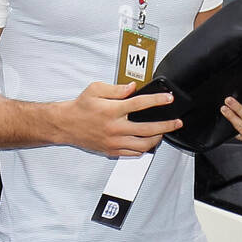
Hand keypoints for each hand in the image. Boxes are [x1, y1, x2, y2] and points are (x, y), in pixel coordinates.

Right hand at [60, 80, 182, 156]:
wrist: (65, 125)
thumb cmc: (80, 107)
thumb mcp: (95, 89)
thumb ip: (116, 89)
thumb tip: (132, 88)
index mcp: (112, 110)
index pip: (141, 104)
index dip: (158, 100)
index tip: (168, 99)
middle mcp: (115, 128)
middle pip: (148, 129)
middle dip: (166, 125)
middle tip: (176, 122)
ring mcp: (114, 142)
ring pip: (143, 145)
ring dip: (157, 139)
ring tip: (163, 133)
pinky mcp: (111, 150)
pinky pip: (133, 154)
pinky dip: (143, 149)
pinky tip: (147, 143)